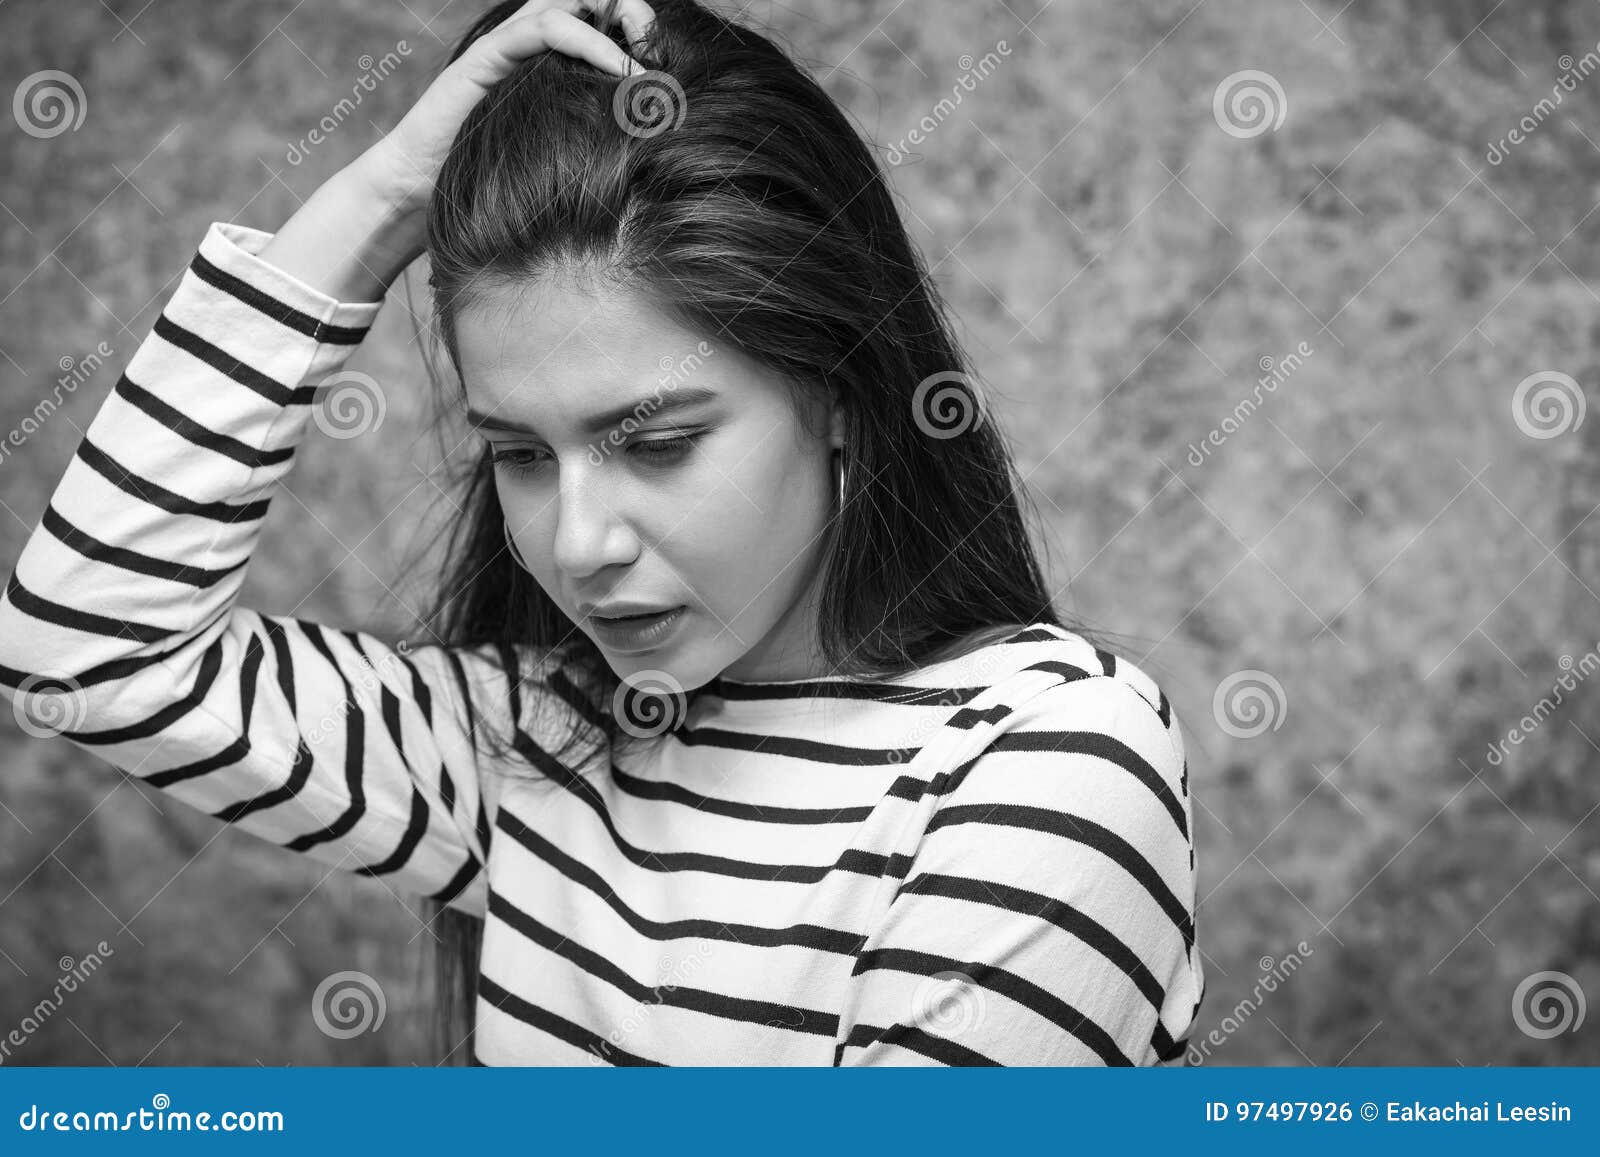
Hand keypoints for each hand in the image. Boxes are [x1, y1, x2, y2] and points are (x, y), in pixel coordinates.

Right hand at [358, 0, 653, 227]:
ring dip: (618, 19)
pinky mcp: (489, 56)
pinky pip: (544, 28)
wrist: (422, 192)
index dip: (641, 32)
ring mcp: (509, 46)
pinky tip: (618, 68)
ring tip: (645, 59)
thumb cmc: (497, 184)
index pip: (604, 22)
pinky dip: (588, 40)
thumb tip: (662, 146)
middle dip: (634, 14)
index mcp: (553, 63)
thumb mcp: (565, 155)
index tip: (670, 68)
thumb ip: (601, 137)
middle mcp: (532, 45)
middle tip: (659, 52)